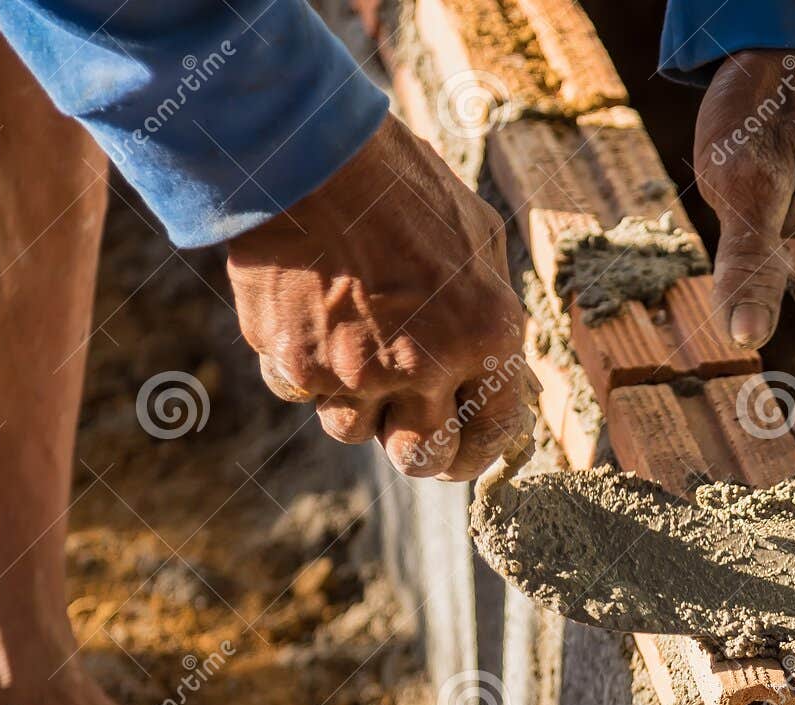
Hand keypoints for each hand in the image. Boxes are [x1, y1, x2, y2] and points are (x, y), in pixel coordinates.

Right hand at [227, 115, 525, 479]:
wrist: (310, 155)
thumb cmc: (403, 185)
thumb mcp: (480, 238)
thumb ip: (490, 311)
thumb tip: (500, 367)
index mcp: (487, 335)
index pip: (494, 430)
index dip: (482, 442)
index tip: (469, 439)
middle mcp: (425, 366)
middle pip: (421, 459)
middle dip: (421, 450)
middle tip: (413, 428)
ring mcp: (354, 372)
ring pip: (353, 432)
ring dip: (357, 404)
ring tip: (353, 346)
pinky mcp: (294, 365)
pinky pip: (302, 392)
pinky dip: (304, 367)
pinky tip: (309, 317)